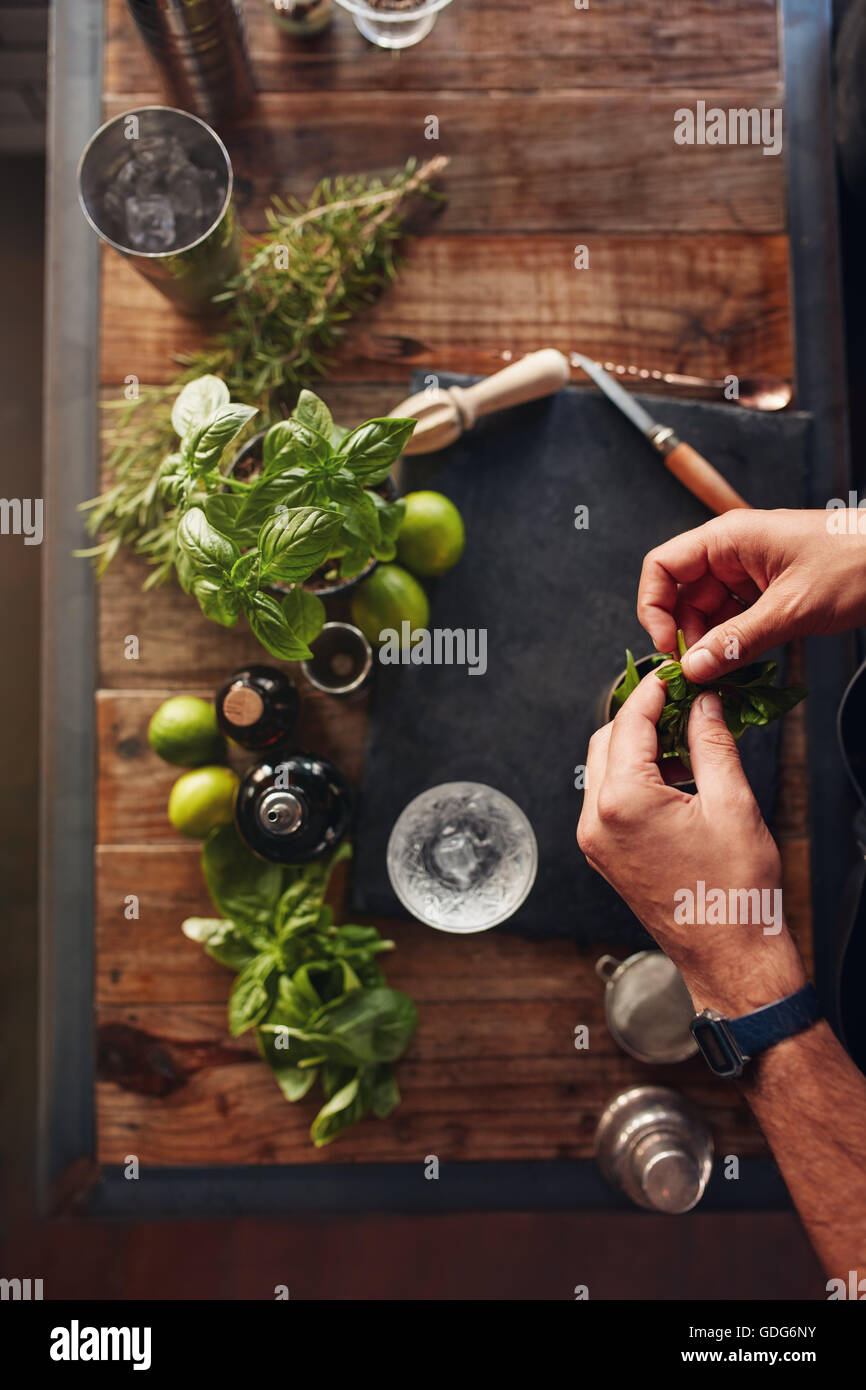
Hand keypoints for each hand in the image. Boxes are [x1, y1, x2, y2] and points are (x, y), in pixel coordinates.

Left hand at [577, 674, 806, 1015]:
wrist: (730, 956)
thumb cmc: (734, 892)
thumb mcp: (731, 802)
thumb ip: (711, 742)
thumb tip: (702, 703)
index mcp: (622, 803)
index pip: (629, 723)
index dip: (653, 690)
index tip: (674, 673)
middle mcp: (596, 821)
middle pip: (607, 741)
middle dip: (642, 717)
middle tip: (683, 702)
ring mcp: (595, 841)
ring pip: (605, 769)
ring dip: (640, 748)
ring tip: (688, 742)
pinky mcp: (604, 855)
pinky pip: (610, 799)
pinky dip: (636, 778)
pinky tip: (676, 777)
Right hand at [638, 508, 865, 681]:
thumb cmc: (856, 564)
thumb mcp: (792, 608)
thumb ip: (738, 641)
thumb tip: (693, 668)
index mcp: (728, 538)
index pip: (662, 566)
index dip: (654, 607)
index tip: (667, 646)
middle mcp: (732, 552)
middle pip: (682, 595)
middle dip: (685, 635)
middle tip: (697, 674)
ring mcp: (750, 573)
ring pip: (709, 613)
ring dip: (710, 645)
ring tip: (721, 676)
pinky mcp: (768, 592)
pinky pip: (736, 620)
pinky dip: (734, 645)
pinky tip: (740, 666)